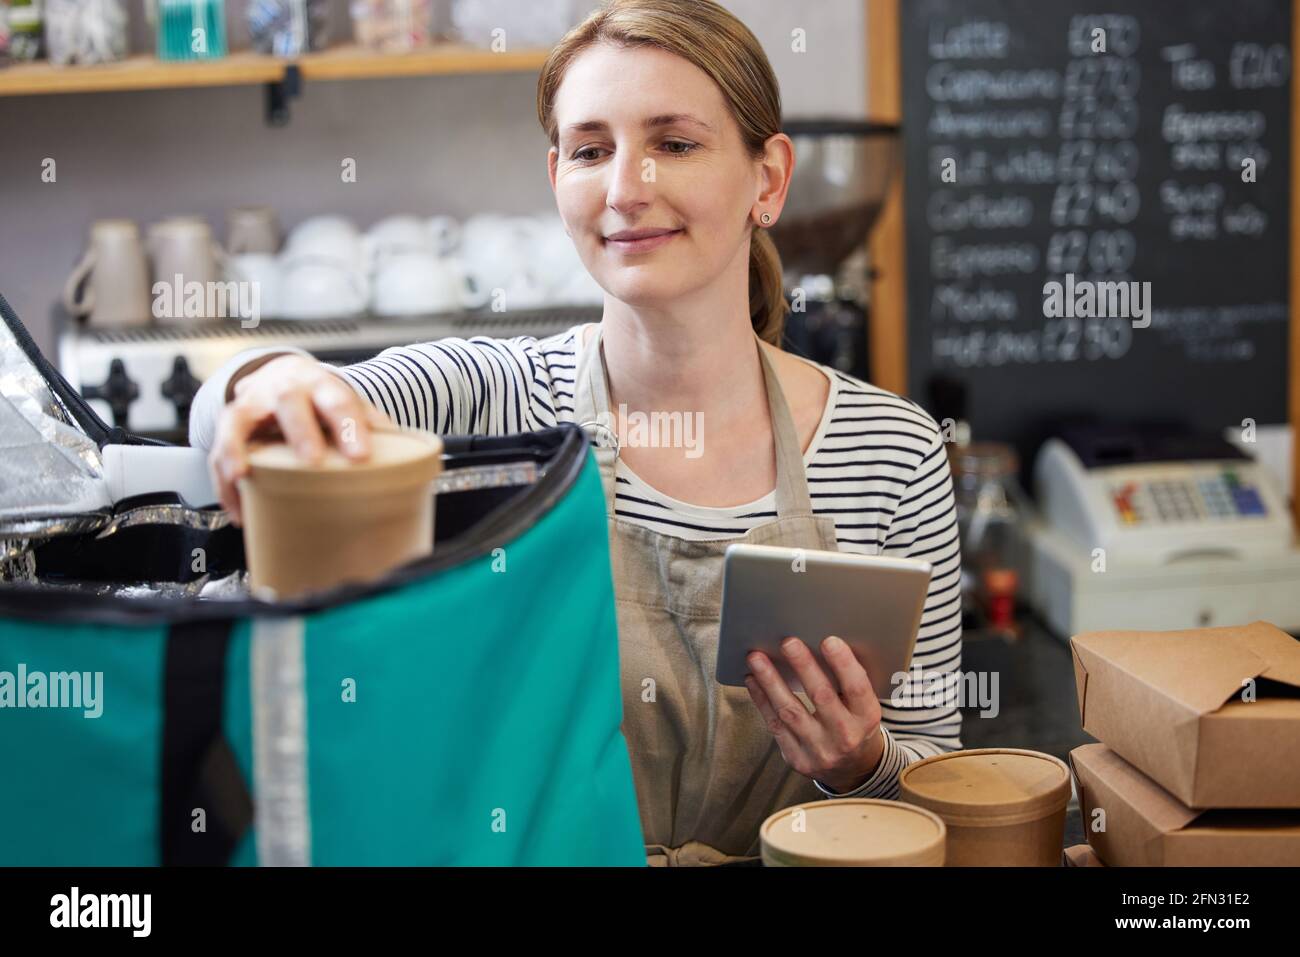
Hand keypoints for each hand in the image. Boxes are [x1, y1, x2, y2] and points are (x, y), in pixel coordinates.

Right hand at [208, 354, 390, 524]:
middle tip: (311, 461)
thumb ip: (371, 428)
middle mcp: (286, 388)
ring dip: (238, 449)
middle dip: (300, 431)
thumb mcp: (348, 406)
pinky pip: (217, 448)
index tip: (361, 456)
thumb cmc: (322, 401)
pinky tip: (238, 509)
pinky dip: (222, 479)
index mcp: (323, 386)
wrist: (282, 374)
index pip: (340, 401)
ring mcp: (253, 403)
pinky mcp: (229, 421)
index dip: (349, 426)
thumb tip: (408, 458)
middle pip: (291, 402)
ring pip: (238, 419)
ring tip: (243, 477)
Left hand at [744, 635, 885, 792]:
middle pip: (821, 697)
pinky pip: (775, 725)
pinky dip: (762, 700)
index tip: (829, 640)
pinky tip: (753, 679)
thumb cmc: (855, 723)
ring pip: (790, 711)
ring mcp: (820, 751)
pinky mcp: (797, 759)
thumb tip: (817, 643)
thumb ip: (848, 682)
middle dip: (803, 666)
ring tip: (756, 658)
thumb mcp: (863, 706)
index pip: (857, 688)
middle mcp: (846, 737)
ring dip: (770, 681)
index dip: (844, 664)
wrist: (853, 769)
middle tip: (787, 642)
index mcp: (868, 719)